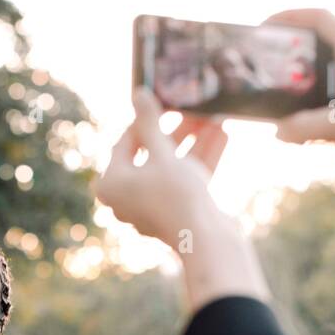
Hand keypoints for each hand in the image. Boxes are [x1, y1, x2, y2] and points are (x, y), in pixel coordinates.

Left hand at [95, 88, 231, 247]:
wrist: (205, 241)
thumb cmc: (175, 195)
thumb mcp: (163, 152)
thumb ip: (150, 122)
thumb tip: (138, 93)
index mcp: (112, 185)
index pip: (125, 143)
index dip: (145, 120)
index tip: (164, 103)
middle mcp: (127, 198)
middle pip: (152, 155)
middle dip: (178, 131)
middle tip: (195, 110)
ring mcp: (153, 207)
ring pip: (174, 167)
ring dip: (195, 142)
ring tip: (215, 117)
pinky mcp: (176, 213)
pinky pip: (186, 182)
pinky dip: (202, 161)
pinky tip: (222, 136)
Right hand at [268, 9, 334, 222]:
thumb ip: (312, 127)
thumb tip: (277, 132)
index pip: (321, 21)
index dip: (292, 17)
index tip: (264, 27)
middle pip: (311, 55)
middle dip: (283, 60)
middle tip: (257, 70)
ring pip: (311, 90)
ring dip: (289, 96)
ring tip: (263, 104)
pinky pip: (316, 118)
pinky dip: (299, 123)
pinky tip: (287, 136)